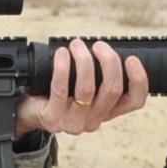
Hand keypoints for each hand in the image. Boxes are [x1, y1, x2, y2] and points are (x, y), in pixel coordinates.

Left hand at [14, 38, 149, 140]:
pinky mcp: (54, 119)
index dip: (139, 80)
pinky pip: (61, 90)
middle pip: (112, 90)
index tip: (132, 59)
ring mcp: (74, 122)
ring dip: (83, 60)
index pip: (134, 101)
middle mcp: (94, 120)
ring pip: (88, 88)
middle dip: (108, 61)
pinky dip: (62, 67)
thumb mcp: (83, 86)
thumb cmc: (58, 93)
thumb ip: (99, 74)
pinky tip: (61, 54)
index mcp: (106, 111)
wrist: (27, 112)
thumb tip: (106, 48)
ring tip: (76, 45)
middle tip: (98, 45)